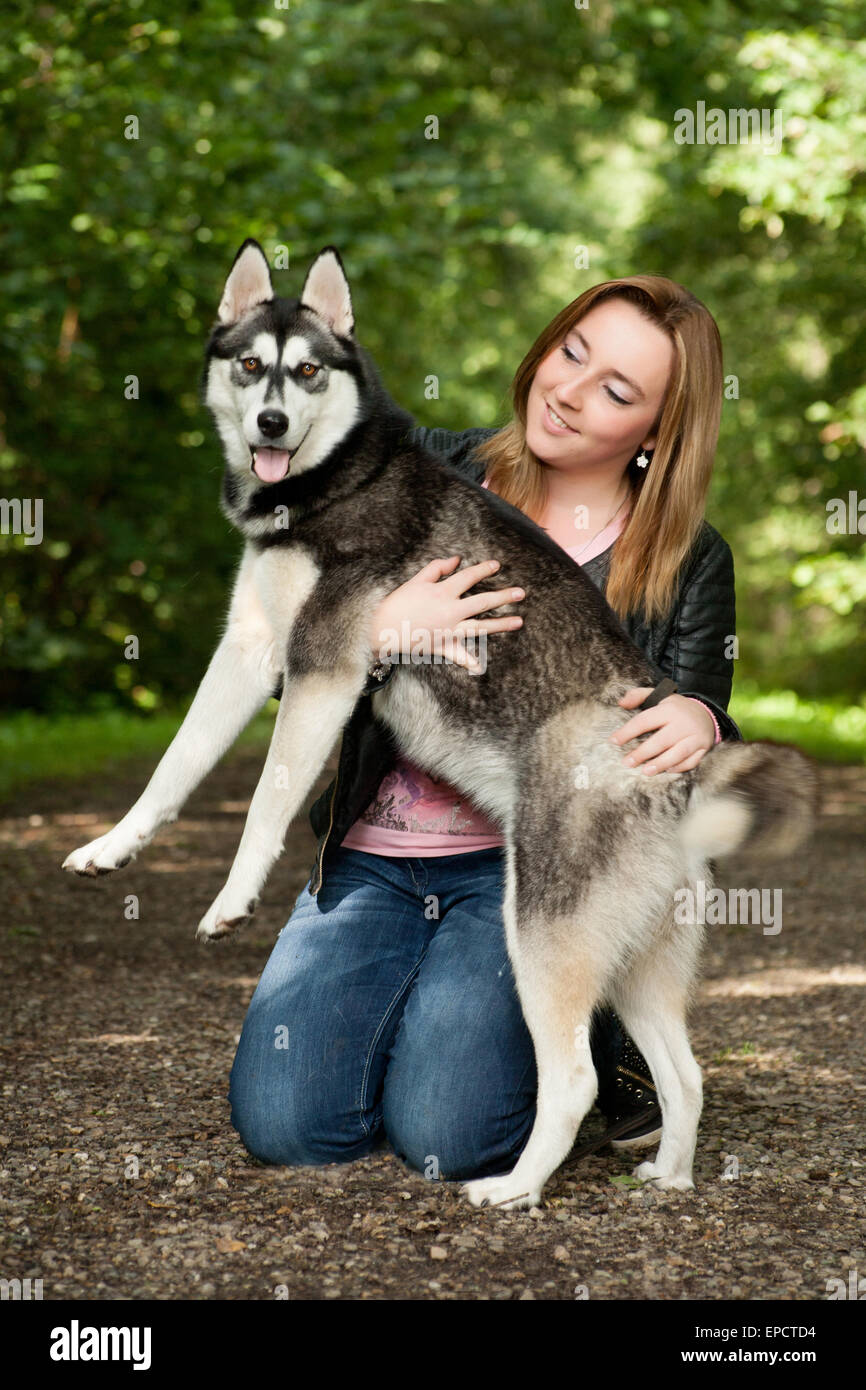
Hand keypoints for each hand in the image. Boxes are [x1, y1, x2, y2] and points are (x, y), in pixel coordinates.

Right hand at [370, 556, 523, 672]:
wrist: (381, 629)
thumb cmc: (397, 603)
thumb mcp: (416, 581)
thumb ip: (437, 568)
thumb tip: (457, 560)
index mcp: (443, 592)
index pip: (469, 577)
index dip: (484, 570)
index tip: (497, 565)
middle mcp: (451, 611)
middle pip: (482, 602)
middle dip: (504, 596)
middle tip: (522, 593)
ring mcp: (449, 630)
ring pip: (480, 627)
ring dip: (501, 624)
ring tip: (519, 621)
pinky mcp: (443, 646)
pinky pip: (460, 655)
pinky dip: (470, 661)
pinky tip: (482, 665)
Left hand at [608, 687, 714, 774]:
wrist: (707, 712)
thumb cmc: (676, 707)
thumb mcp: (659, 695)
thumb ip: (638, 696)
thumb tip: (621, 703)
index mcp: (669, 709)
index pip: (644, 721)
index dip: (627, 731)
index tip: (613, 741)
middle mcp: (683, 723)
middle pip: (661, 740)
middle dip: (643, 753)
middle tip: (627, 763)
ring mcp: (695, 736)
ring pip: (678, 753)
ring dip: (661, 763)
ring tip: (645, 771)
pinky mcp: (704, 747)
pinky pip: (692, 761)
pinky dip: (679, 767)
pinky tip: (667, 770)